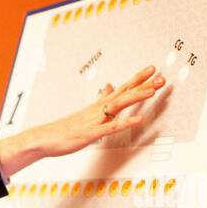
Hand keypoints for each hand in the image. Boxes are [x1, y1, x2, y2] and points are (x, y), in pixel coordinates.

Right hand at [0, 65, 166, 177]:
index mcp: (99, 105)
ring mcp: (95, 120)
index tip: (153, 69)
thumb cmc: (65, 128)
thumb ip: (101, 98)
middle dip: (143, 85)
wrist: (45, 138)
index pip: (122, 88)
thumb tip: (110, 86)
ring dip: (136, 97)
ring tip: (152, 91)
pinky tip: (139, 120)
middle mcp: (99, 109)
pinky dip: (126, 123)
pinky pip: (111, 128)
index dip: (138, 78)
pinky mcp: (91, 133)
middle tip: (161, 77)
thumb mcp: (86, 111)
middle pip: (124, 93)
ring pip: (119, 105)